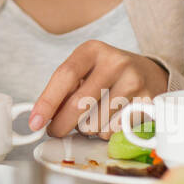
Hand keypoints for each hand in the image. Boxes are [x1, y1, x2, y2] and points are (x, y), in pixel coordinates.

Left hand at [28, 40, 168, 139]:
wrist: (148, 73)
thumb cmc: (107, 75)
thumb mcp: (85, 70)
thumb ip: (64, 89)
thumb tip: (41, 118)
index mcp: (92, 50)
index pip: (65, 76)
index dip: (47, 102)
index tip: (35, 122)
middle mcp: (115, 62)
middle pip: (80, 104)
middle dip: (62, 124)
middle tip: (56, 130)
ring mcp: (134, 82)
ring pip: (96, 123)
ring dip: (87, 129)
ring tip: (93, 117)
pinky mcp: (148, 103)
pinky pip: (115, 131)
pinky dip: (106, 133)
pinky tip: (110, 120)